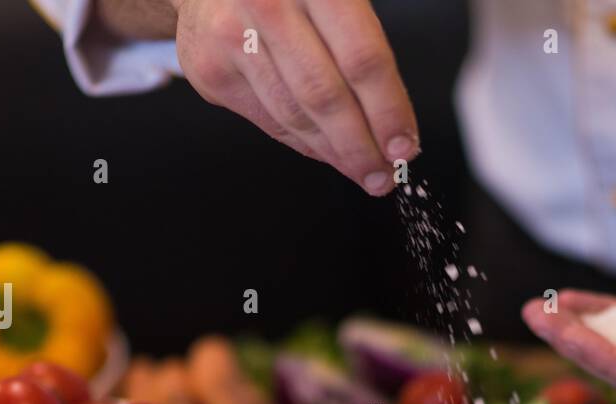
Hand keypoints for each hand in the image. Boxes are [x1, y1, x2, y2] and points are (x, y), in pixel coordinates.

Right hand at [169, 0, 418, 194]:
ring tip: (360, 169)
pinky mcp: (212, 70)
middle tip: (383, 175)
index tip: (403, 144)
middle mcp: (269, 5)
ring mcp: (233, 38)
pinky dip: (303, 142)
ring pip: (295, 116)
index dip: (387, 110)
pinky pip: (269, 121)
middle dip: (361, 147)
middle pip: (326, 96)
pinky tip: (326, 151)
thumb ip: (359, 41)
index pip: (361, 59)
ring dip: (334, 152)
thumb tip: (390, 119)